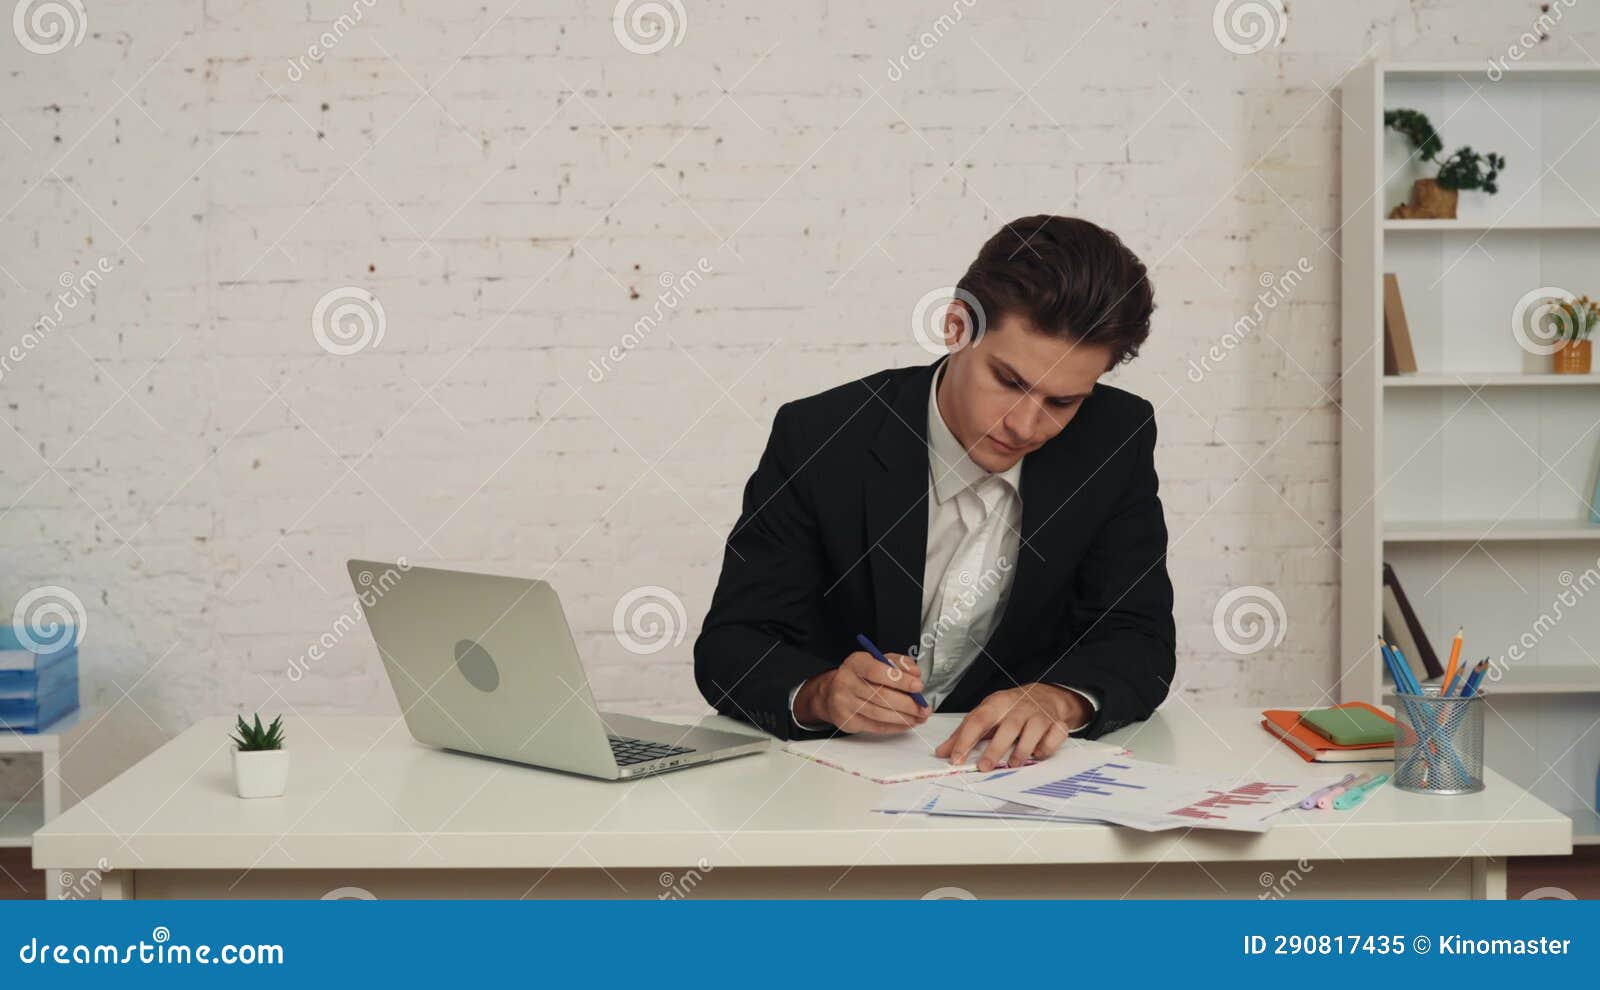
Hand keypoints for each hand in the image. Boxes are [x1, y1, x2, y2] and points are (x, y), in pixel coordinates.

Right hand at [793, 650, 929, 733]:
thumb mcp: (878, 661)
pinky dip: (894, 727)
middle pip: (881, 695)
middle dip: (907, 703)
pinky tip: (906, 724)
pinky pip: (875, 726)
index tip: (918, 686)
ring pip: (879, 714)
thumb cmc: (860, 676)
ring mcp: (844, 703)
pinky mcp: (847, 720)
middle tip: (924, 708)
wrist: (832, 693)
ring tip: (918, 718)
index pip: (878, 671)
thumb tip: (915, 674)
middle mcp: (846, 682)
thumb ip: (899, 664)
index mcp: (856, 663)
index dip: (900, 680)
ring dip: (903, 718)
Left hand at [935, 683, 1088, 770]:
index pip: (978, 719)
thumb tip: (942, 752)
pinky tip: (1038, 755)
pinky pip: (1055, 736)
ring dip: (1022, 750)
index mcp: (997, 703)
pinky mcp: (1056, 723)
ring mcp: (1039, 714)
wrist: (1044, 695)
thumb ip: (963, 733)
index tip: (955, 758)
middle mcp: (1019, 707)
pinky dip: (1047, 747)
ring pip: (1032, 732)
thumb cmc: (1010, 708)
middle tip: (984, 767)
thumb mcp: (985, 714)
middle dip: (995, 749)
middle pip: (1007, 727)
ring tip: (1012, 764)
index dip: (965, 739)